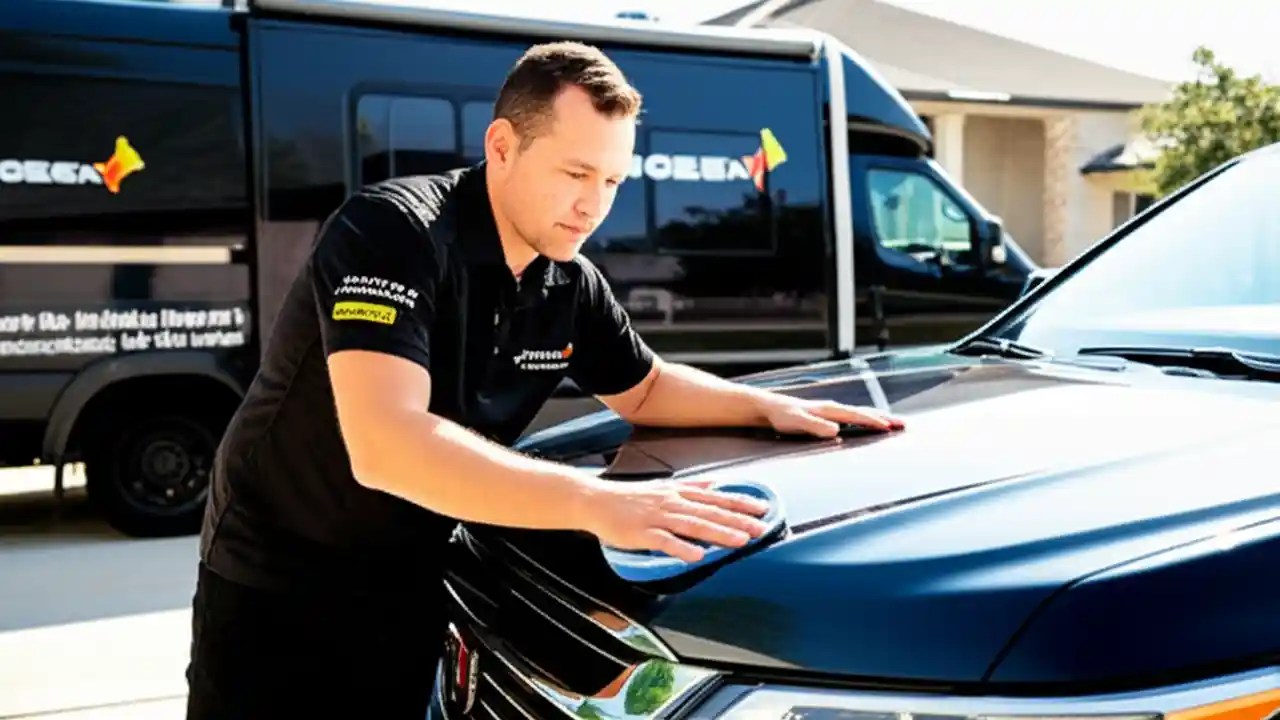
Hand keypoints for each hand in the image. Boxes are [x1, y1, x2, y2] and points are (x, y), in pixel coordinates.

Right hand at [580, 478, 771, 561]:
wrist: (596, 500)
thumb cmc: (630, 497)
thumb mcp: (664, 487)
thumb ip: (690, 488)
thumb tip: (713, 486)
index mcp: (678, 492)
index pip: (715, 497)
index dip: (740, 503)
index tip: (762, 509)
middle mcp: (672, 502)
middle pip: (709, 511)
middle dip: (737, 520)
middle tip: (760, 528)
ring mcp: (657, 517)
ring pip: (692, 525)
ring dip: (718, 532)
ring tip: (740, 540)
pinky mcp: (642, 533)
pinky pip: (664, 542)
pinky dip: (681, 548)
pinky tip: (696, 555)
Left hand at [760, 395, 904, 437]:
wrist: (768, 407)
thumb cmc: (781, 415)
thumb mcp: (796, 422)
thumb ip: (815, 426)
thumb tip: (835, 431)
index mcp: (829, 409)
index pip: (857, 416)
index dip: (873, 422)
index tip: (890, 427)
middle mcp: (833, 408)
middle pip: (864, 412)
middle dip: (885, 418)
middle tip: (904, 425)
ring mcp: (831, 411)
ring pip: (861, 413)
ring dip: (879, 418)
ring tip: (895, 424)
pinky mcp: (827, 416)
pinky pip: (853, 417)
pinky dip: (867, 419)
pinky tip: (870, 425)